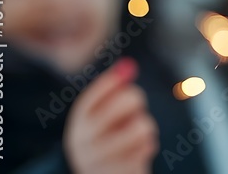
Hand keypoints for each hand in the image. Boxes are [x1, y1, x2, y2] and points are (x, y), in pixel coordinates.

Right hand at [64, 58, 158, 173]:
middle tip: (133, 108)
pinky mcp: (123, 169)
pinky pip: (148, 144)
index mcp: (79, 122)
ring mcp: (104, 156)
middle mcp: (86, 140)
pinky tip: (135, 153)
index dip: (116, 79)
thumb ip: (113, 89)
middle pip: (129, 100)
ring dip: (145, 126)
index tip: (129, 70)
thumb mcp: (102, 115)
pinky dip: (147, 145)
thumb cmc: (106, 139)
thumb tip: (129, 64)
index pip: (98, 91)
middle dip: (137, 100)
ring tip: (135, 135)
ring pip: (143, 124)